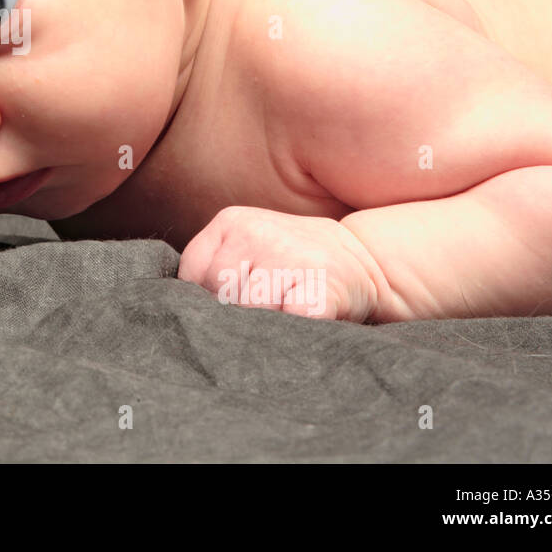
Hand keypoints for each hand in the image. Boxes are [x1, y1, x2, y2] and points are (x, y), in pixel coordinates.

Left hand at [177, 206, 383, 321]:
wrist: (365, 258)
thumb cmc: (292, 262)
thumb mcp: (245, 246)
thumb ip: (213, 267)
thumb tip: (185, 311)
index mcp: (231, 221)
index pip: (193, 275)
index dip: (208, 299)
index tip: (231, 301)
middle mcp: (257, 234)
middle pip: (219, 296)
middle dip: (234, 314)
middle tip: (262, 310)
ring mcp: (291, 259)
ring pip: (250, 312)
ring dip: (263, 324)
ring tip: (283, 312)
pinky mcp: (321, 288)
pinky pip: (289, 321)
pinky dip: (291, 329)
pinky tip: (301, 320)